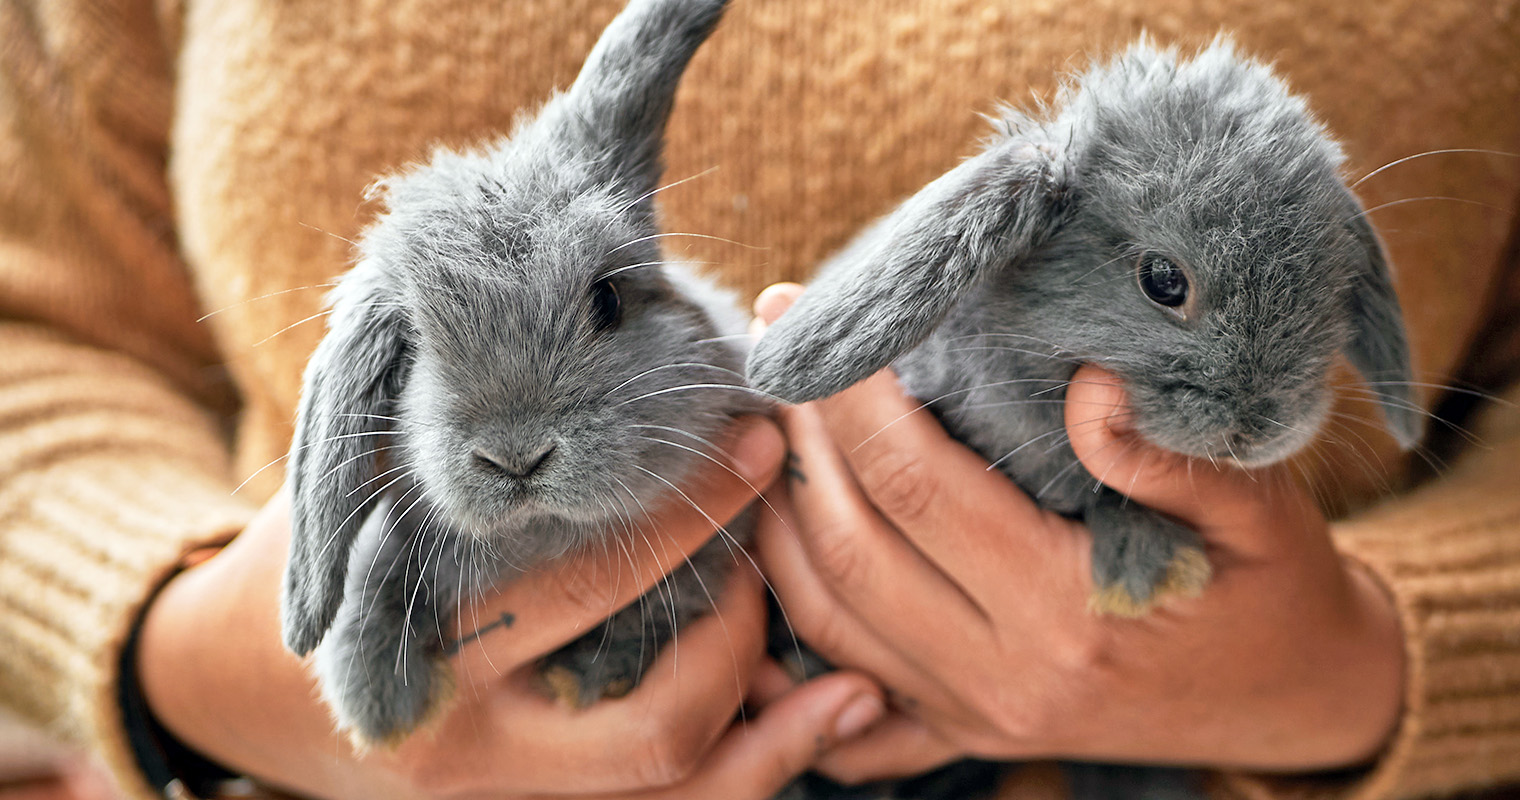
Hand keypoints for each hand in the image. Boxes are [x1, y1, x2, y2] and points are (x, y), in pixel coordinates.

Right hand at [137, 416, 884, 798]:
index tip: (755, 442)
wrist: (228, 690)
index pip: (579, 586)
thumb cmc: (304, 562)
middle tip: (775, 543)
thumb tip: (589, 325)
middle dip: (743, 630)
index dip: (682, 513)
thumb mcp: (355, 486)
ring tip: (855, 678)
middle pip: (653, 725)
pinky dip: (747, 772)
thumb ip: (450, 435)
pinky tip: (813, 722)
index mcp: (420, 657)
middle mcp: (470, 756)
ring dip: (778, 742)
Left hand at [750, 284, 1404, 782]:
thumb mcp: (1263, 517)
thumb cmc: (1275, 592)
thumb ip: (1173, 459)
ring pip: (824, 616)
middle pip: (849, 547)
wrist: (1296, 705)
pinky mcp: (961, 729)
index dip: (854, 396)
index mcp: (1069, 614)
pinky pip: (842, 678)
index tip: (819, 314)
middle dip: (801, 435)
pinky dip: (792, 611)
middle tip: (781, 343)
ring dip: (779, 514)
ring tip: (770, 420)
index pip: (918, 487)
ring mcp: (973, 714)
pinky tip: (775, 544)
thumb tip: (1089, 387)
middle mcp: (1002, 677)